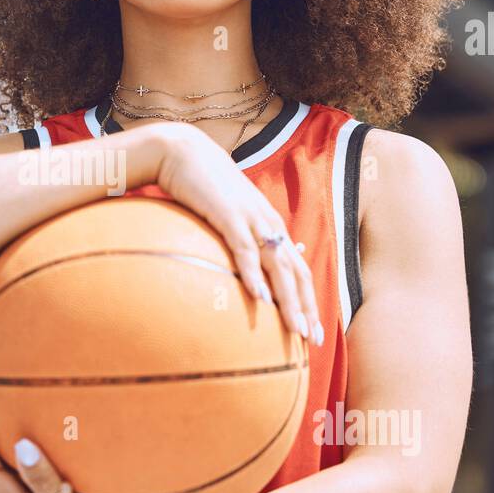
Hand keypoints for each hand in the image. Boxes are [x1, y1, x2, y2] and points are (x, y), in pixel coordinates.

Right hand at [153, 122, 321, 342]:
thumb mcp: (228, 213)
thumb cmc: (202, 185)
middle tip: (311, 340)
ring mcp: (251, 220)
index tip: (311, 330)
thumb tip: (243, 265)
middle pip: (296, 273)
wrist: (183, 152)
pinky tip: (259, 298)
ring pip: (278, 267)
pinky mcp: (229, 216)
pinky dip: (254, 275)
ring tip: (294, 329)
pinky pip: (245, 251)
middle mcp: (268, 224)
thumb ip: (240, 237)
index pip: (298, 269)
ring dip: (288, 301)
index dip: (308, 300)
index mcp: (270, 225)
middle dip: (306, 308)